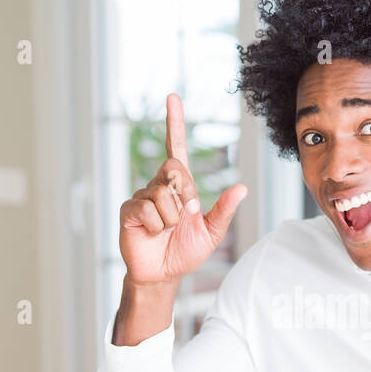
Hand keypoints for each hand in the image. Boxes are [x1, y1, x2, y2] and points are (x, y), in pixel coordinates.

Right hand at [118, 93, 247, 286]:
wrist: (163, 274)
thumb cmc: (185, 251)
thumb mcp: (211, 232)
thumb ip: (224, 210)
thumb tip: (242, 188)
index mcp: (179, 185)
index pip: (175, 146)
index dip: (174, 122)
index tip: (172, 98)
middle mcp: (158, 184)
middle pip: (174, 168)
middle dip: (185, 193)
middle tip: (184, 217)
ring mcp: (141, 196)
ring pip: (162, 194)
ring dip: (172, 218)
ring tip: (167, 230)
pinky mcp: (128, 211)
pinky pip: (147, 209)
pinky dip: (157, 226)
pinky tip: (152, 233)